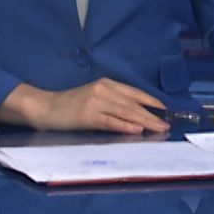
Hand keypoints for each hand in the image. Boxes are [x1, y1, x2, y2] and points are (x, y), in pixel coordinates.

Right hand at [0, 78, 169, 134]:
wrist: (46, 107)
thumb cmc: (71, 106)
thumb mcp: (95, 98)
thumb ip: (114, 104)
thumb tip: (137, 117)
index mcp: (107, 84)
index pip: (134, 93)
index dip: (151, 101)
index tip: (165, 110)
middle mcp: (103, 90)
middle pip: (132, 104)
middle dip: (152, 115)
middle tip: (167, 124)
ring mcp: (95, 102)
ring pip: (125, 112)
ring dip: (144, 121)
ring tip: (158, 128)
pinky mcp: (87, 115)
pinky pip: (111, 121)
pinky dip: (125, 126)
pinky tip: (136, 130)